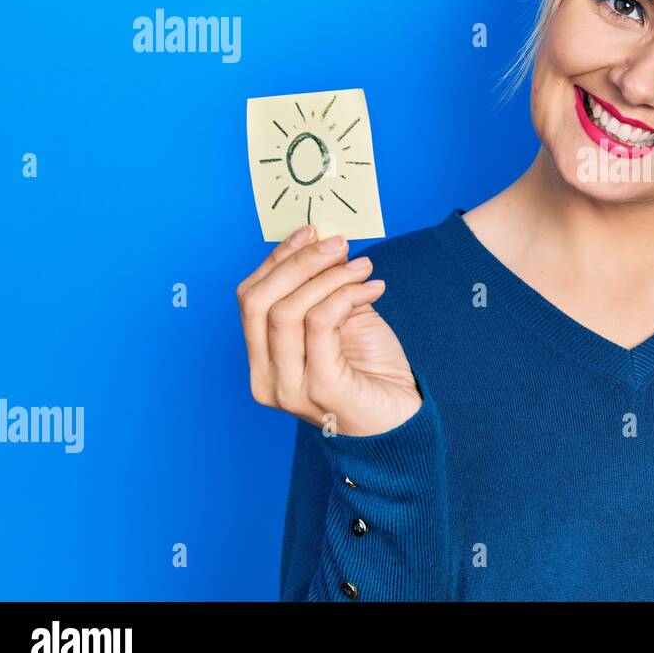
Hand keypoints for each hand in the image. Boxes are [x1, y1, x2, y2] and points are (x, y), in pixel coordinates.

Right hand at [236, 225, 421, 436]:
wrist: (403, 422)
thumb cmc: (371, 372)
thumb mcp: (341, 321)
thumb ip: (323, 291)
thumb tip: (323, 244)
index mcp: (263, 362)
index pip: (250, 299)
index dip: (277, 260)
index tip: (310, 230)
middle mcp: (267, 379)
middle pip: (258, 302)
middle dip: (298, 262)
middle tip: (338, 243)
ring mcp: (290, 388)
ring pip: (287, 311)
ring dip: (329, 277)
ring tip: (363, 266)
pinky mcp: (322, 389)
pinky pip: (321, 324)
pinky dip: (347, 295)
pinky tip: (374, 288)